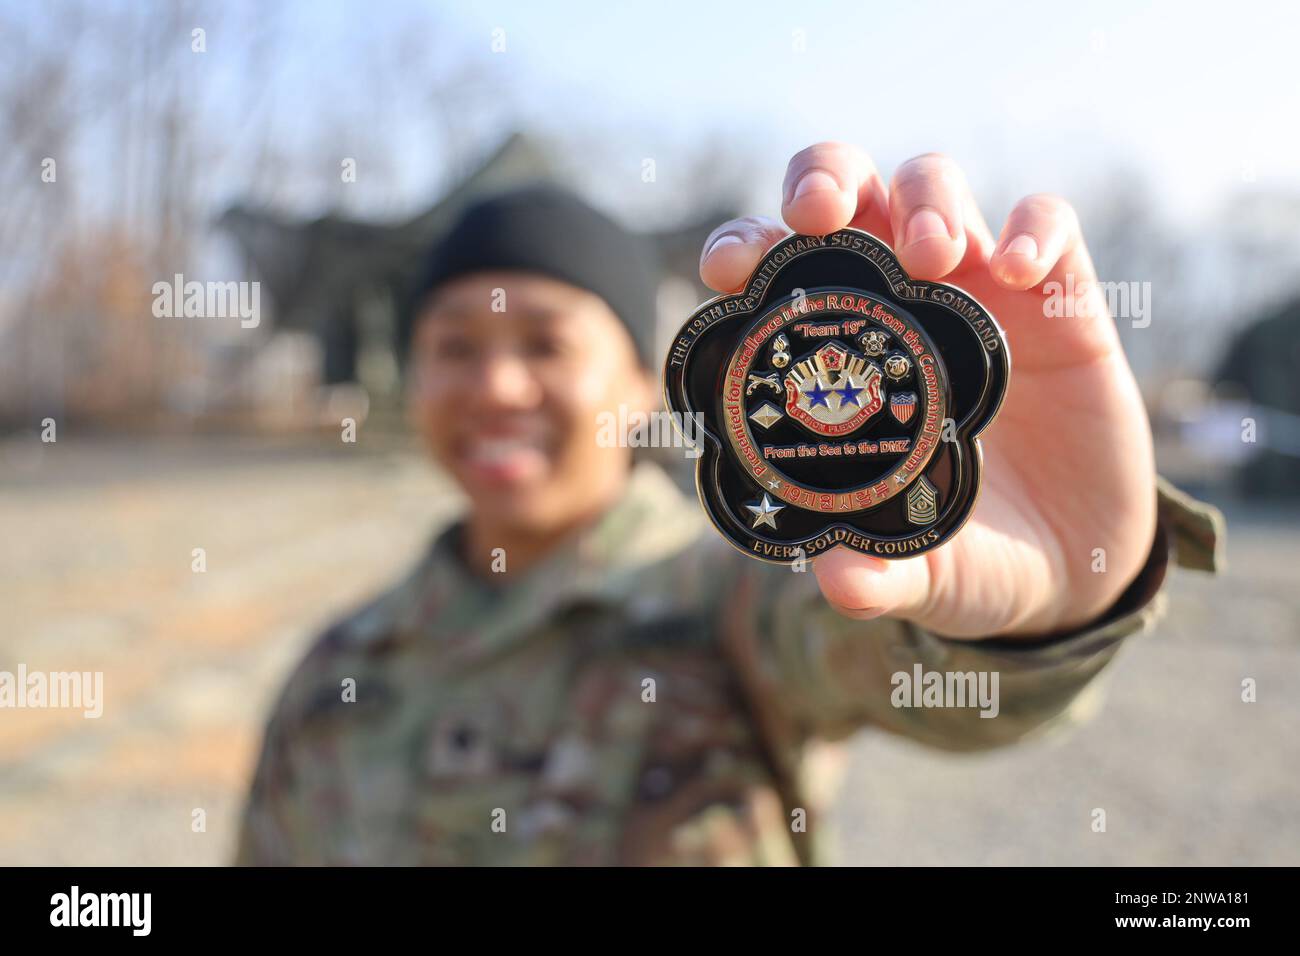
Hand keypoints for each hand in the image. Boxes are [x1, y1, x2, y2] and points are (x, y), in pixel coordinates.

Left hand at [698, 143, 1156, 637]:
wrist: (1075, 565)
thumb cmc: (970, 554)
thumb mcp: (925, 573)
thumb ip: (883, 576)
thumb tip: (836, 581)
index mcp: (840, 352)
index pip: (777, 267)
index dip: (745, 245)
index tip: (731, 269)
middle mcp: (899, 304)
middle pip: (849, 191)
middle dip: (825, 179)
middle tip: (821, 215)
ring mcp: (979, 291)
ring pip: (935, 185)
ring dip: (925, 199)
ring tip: (931, 257)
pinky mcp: (1062, 300)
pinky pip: (1052, 227)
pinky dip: (1035, 228)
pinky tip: (1021, 272)